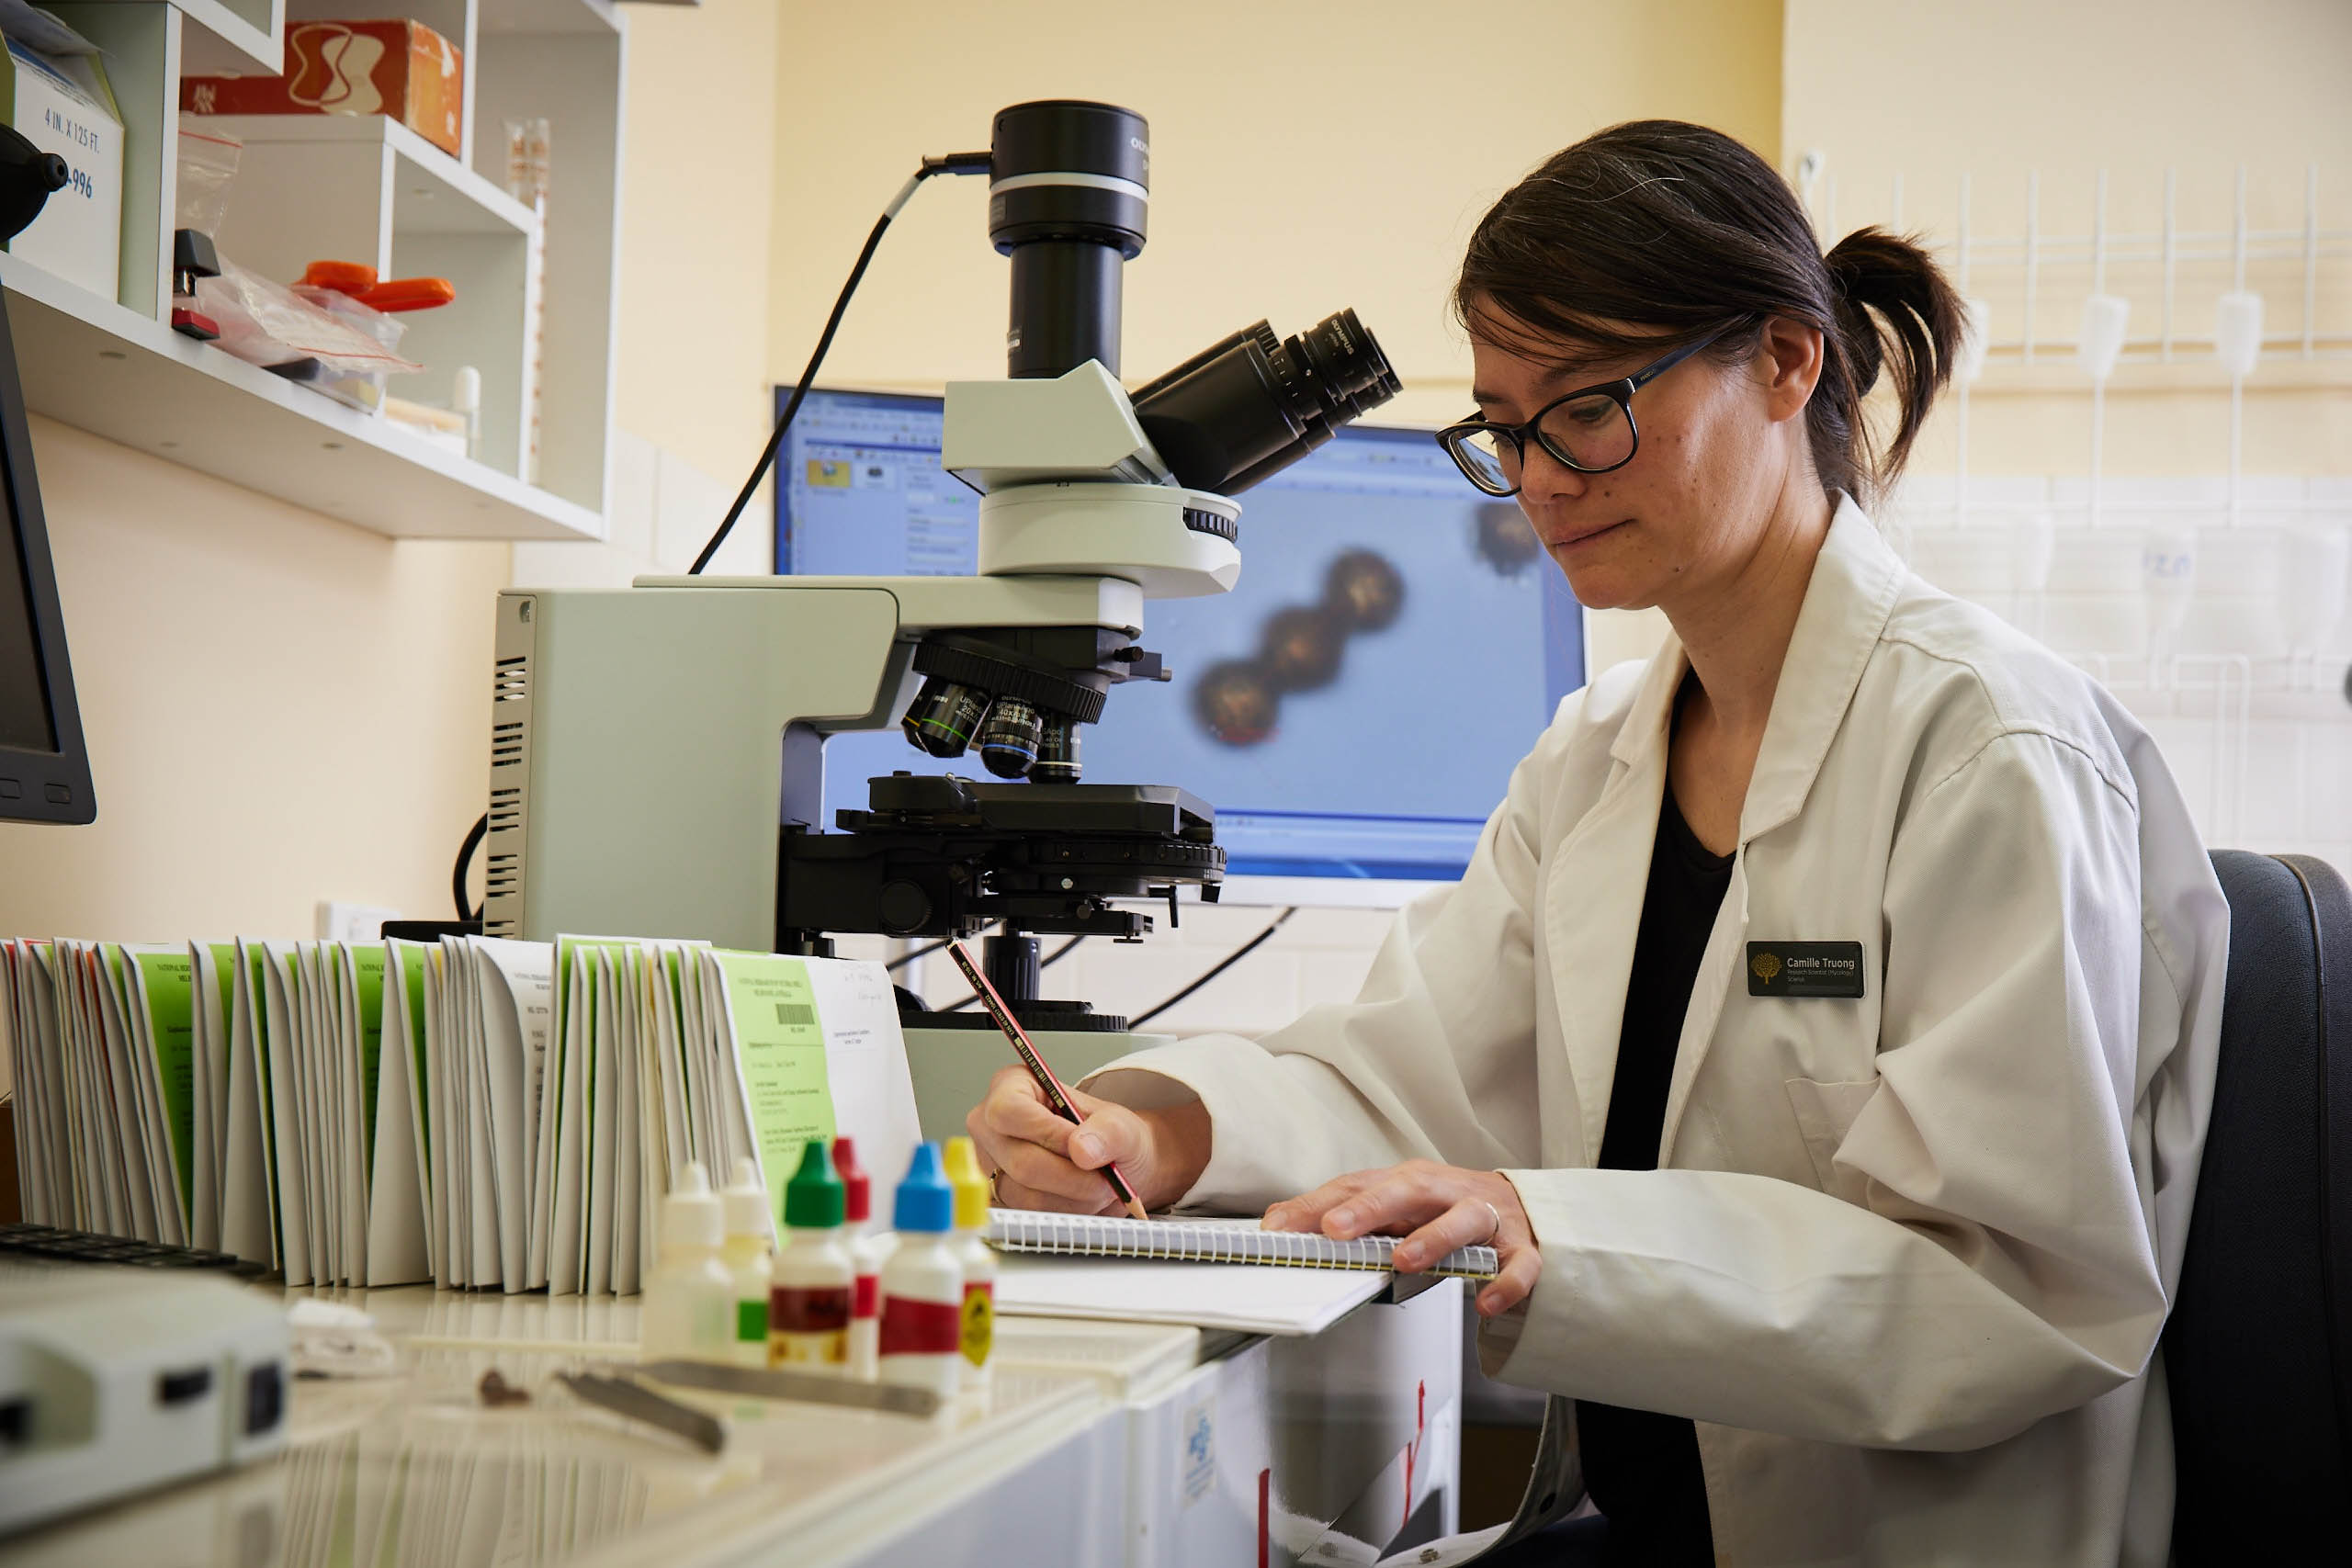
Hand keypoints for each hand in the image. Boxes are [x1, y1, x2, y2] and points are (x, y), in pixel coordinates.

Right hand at [965, 1066, 1210, 1213]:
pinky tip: (1080, 1198)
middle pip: (1020, 1161)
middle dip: (1072, 1177)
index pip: (1010, 1111)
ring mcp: (988, 1165)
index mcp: (1011, 1086)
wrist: (1111, 1164)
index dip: (1047, 1133)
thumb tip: (1081, 1149)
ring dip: (1073, 1198)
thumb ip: (1108, 1131)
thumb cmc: (1106, 1135)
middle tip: (1106, 1179)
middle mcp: (990, 1125)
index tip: (1082, 1148)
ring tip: (1097, 1187)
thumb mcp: (1119, 1124)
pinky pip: (1029, 1216)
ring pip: (1026, 1196)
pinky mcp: (997, 1198)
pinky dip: (1064, 1213)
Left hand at [1264, 1160, 1540, 1317]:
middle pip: (1408, 1190)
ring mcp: (1486, 1219)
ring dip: (1433, 1238)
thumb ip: (1339, 1213)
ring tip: (1404, 1261)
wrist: (1519, 1207)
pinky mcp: (1520, 1248)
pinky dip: (1504, 1283)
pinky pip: (1517, 1265)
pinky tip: (1484, 1303)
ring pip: (1463, 1220)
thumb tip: (1276, 1223)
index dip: (1318, 1205)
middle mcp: (1445, 1192)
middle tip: (1335, 1229)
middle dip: (1370, 1208)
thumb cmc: (1445, 1206)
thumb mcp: (1392, 1204)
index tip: (1280, 1227)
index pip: (1358, 1186)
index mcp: (1409, 1181)